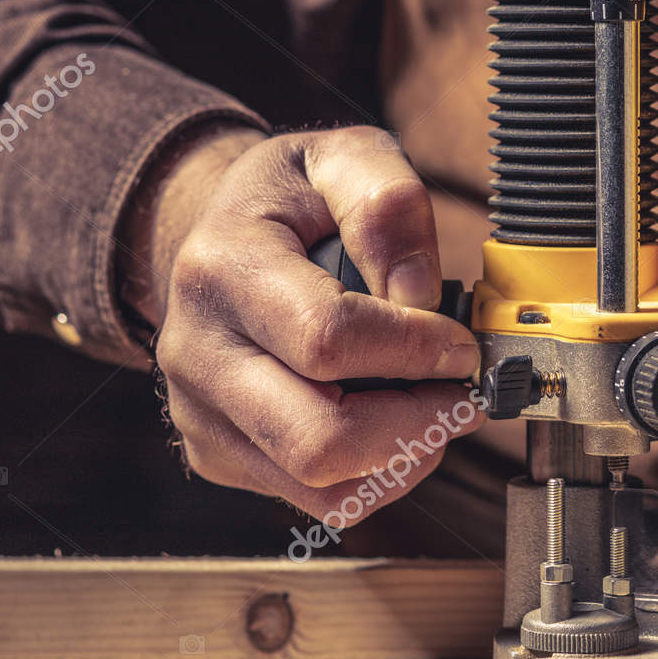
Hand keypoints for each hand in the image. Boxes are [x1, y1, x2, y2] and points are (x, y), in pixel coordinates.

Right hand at [120, 124, 483, 522]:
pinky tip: (398, 428)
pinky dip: (378, 476)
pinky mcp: (218, 454)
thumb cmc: (294, 202)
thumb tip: (421, 296)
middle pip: (318, 438)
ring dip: (404, 454)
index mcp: (221, 268)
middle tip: (462, 393)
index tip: (460, 342)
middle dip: (417, 423)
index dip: (413, 349)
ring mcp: (200, 413)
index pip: (326, 340)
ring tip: (434, 406)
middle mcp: (195, 351)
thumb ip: (388, 205)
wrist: (223, 236)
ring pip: (320, 483)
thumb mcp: (345, 158)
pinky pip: (316, 499)